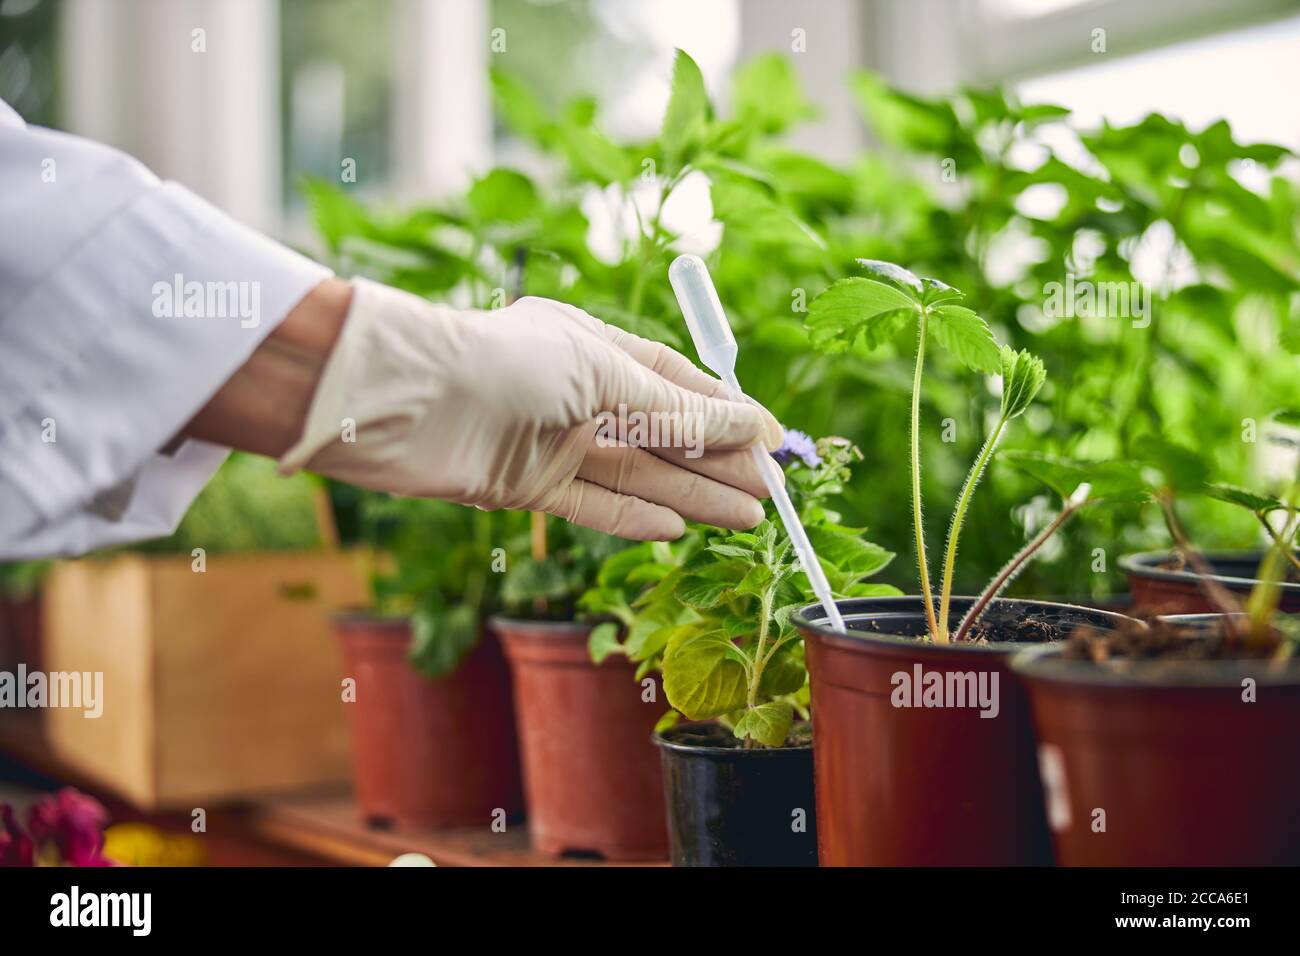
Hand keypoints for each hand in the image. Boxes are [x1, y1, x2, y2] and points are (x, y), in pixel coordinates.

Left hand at [277, 279, 782, 539]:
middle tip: (773, 495)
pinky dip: (633, 520)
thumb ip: (674, 409)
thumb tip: (748, 426)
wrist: (405, 401)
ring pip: (636, 474)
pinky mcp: (524, 485)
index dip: (728, 413)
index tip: (774, 442)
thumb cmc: (505, 363)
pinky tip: (676, 530)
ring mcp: (551, 441)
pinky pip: (592, 505)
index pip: (678, 383)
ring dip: (691, 495)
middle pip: (663, 434)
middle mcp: (576, 394)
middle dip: (718, 463)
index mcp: (596, 347)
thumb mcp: (604, 376)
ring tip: (746, 518)